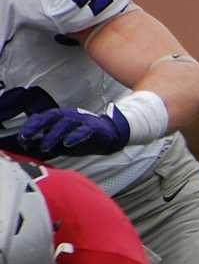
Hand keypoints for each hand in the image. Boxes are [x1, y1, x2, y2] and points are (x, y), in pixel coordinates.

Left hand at [15, 106, 130, 157]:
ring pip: (64, 124)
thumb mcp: (61, 141)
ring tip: (45, 147)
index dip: (30, 127)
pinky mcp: (93, 128)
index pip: (41, 118)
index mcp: (58, 118)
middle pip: (49, 117)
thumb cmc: (82, 139)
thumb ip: (46, 142)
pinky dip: (74, 136)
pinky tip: (67, 143)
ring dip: (53, 135)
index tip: (22, 139)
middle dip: (36, 126)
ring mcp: (81, 121)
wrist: (110, 138)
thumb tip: (28, 147)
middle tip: (26, 138)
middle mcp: (68, 116)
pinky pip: (83, 131)